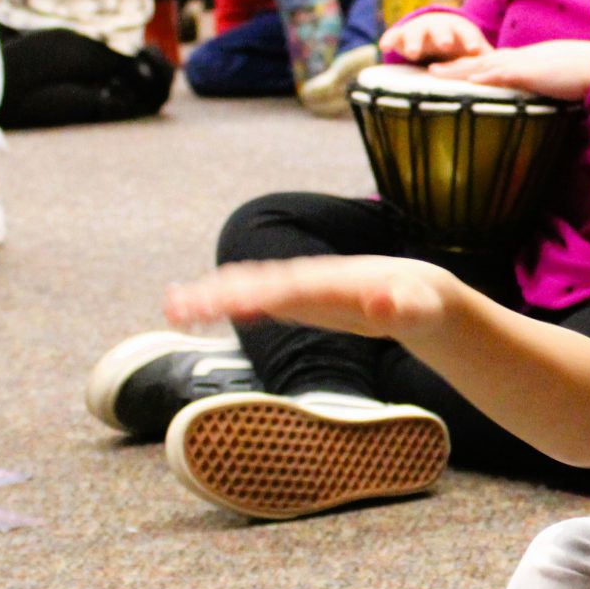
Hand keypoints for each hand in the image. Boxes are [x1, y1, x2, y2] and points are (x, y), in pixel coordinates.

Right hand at [163, 255, 453, 339]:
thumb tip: (384, 304)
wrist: (415, 291)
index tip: (231, 305)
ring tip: (172, 307)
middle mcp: (309, 278)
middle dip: (221, 293)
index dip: (263, 295)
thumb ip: (401, 308)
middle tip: (179, 307)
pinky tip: (189, 309)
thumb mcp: (418, 310)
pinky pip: (251, 297)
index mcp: (334, 281)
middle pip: (259, 284)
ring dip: (212, 295)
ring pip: (249, 286)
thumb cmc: (417, 302)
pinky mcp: (293, 299)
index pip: (293, 288)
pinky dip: (222, 300)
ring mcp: (298, 286)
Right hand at [380, 10, 490, 64]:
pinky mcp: (402, 35)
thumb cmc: (460, 43)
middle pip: (441, 32)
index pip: (466, 35)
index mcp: (459, 31)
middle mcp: (439, 28)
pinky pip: (394, 36)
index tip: (475, 49)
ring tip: (414, 52)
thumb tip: (513, 75)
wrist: (436, 26)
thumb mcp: (473, 48)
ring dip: (415, 41)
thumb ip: (487, 59)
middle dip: (443, 37)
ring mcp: (419, 30)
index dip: (471, 42)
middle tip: (446, 44)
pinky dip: (389, 39)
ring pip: (416, 34)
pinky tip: (384, 46)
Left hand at [430, 38, 589, 99]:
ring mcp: (520, 64)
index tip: (449, 70)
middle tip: (429, 69)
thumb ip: (538, 90)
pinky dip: (481, 77)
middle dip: (453, 65)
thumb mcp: (553, 82)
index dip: (467, 66)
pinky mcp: (527, 73)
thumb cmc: (580, 75)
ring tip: (434, 72)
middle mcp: (516, 59)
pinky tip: (466, 81)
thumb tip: (532, 103)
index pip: (488, 62)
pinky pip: (499, 75)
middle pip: (477, 61)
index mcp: (522, 61)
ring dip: (457, 70)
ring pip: (481, 65)